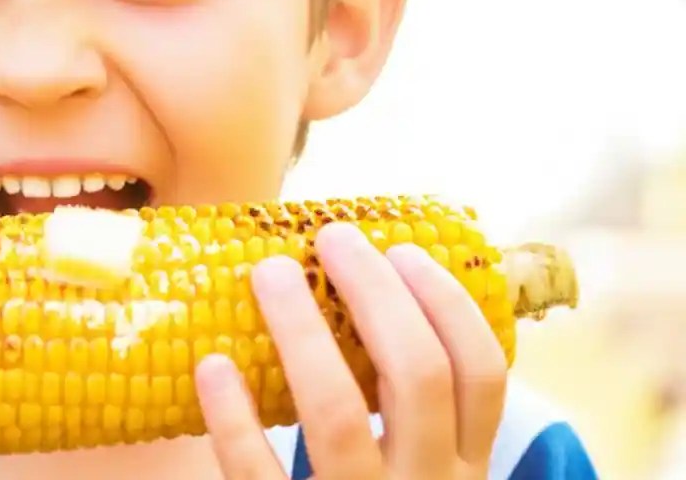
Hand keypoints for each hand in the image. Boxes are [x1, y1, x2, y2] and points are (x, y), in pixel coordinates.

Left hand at [195, 222, 507, 478]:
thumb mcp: (422, 476)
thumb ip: (411, 416)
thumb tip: (373, 296)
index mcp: (468, 472)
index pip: (482, 373)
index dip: (447, 302)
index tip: (403, 249)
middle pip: (418, 375)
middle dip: (375, 293)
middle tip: (330, 237)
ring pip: (337, 416)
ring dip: (300, 332)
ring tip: (267, 274)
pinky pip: (259, 476)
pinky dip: (232, 417)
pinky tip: (211, 365)